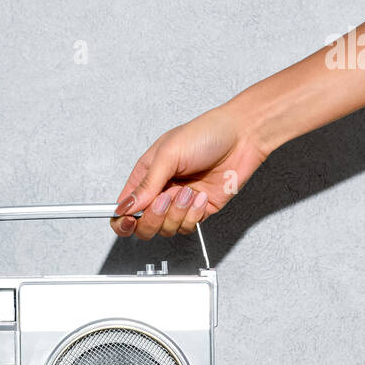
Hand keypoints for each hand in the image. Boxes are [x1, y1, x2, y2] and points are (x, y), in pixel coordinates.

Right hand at [110, 104, 267, 239]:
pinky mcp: (199, 210)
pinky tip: (202, 195)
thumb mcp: (168, 154)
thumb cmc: (205, 134)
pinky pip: (188, 226)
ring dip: (178, 213)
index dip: (121, 219)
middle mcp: (160, 192)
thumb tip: (125, 206)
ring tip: (190, 191)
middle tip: (166, 198)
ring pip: (166, 229)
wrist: (243, 137)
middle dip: (153, 218)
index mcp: (145, 176)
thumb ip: (146, 184)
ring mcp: (180, 203)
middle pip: (142, 225)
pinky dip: (194, 214)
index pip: (123, 206)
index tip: (129, 219)